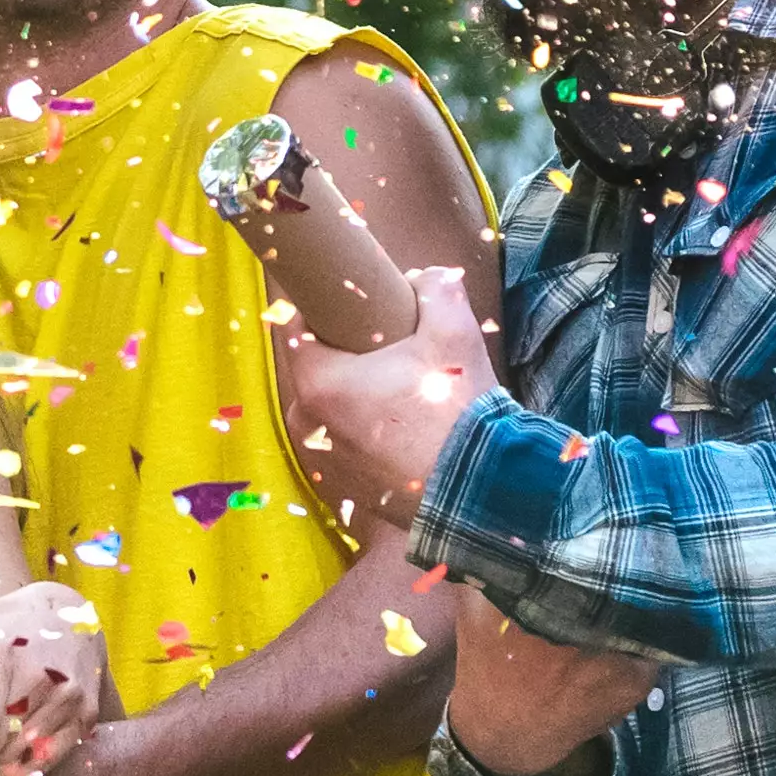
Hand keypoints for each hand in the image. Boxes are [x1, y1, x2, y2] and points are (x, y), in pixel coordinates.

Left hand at [275, 267, 502, 536]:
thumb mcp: (454, 334)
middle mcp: (308, 425)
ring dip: (355, 395)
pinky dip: (365, 432)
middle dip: (344, 353)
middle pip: (314, 369)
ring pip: (329, 409)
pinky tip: (403, 428)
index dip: (319, 308)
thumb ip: (437, 289)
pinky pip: (345, 444)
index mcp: (319, 383)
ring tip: (400, 389)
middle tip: (386, 346)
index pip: (295, 327)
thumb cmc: (459, 415)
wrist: (480, 498)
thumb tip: (426, 277)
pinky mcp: (343, 489)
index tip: (346, 303)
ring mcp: (323, 461)